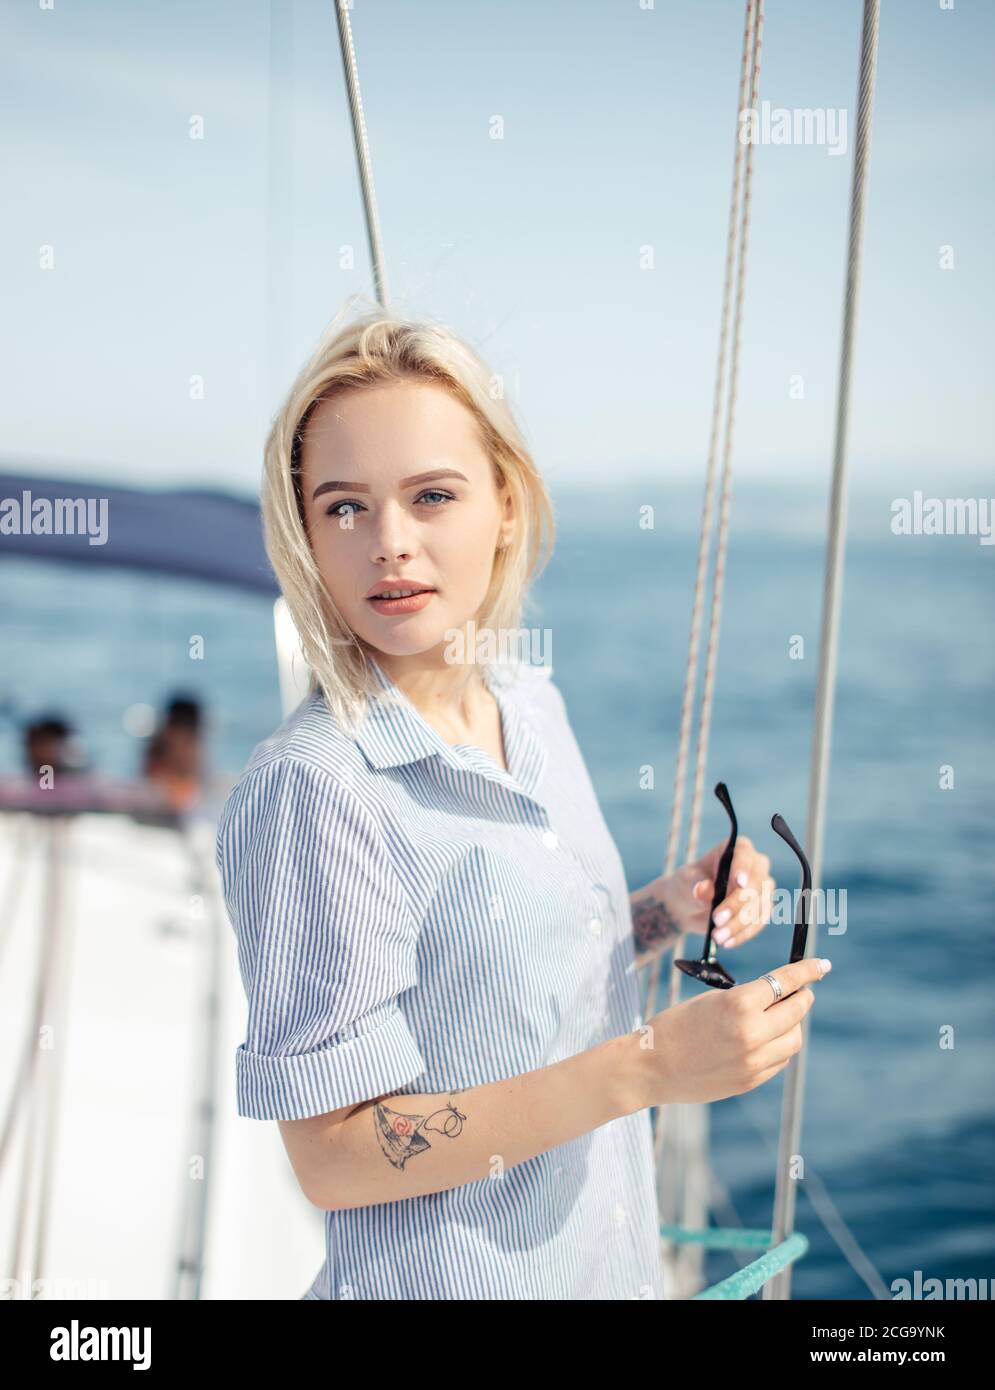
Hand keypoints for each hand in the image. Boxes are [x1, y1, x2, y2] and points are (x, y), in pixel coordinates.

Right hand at [637, 956, 828, 1106]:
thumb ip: (747, 999)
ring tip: (776, 1018)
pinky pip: (778, 1060)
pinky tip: (762, 1040)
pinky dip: (777, 1046)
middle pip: (796, 1012)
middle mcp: (751, 1034)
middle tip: (802, 992)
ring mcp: (753, 1062)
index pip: (785, 982)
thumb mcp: (711, 1000)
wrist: (651, 1067)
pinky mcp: (750, 1081)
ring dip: (791, 1025)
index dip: (807, 971)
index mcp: (738, 1005)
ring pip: (793, 1039)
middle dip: (802, 998)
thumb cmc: (676, 1025)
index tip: (821, 965)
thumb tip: (781, 998)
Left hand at [682, 832, 775, 948]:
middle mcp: (754, 866)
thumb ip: (696, 884)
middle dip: (737, 904)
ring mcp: (761, 888)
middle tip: (716, 920)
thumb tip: (705, 890)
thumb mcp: (686, 881)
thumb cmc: (688, 885)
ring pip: (759, 906)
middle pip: (756, 883)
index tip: (739, 883)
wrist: (688, 906)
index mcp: (736, 849)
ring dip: (739, 924)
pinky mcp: (761, 909)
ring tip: (718, 937)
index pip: (745, 854)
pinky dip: (743, 934)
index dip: (744, 867)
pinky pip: (759, 923)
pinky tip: (727, 942)